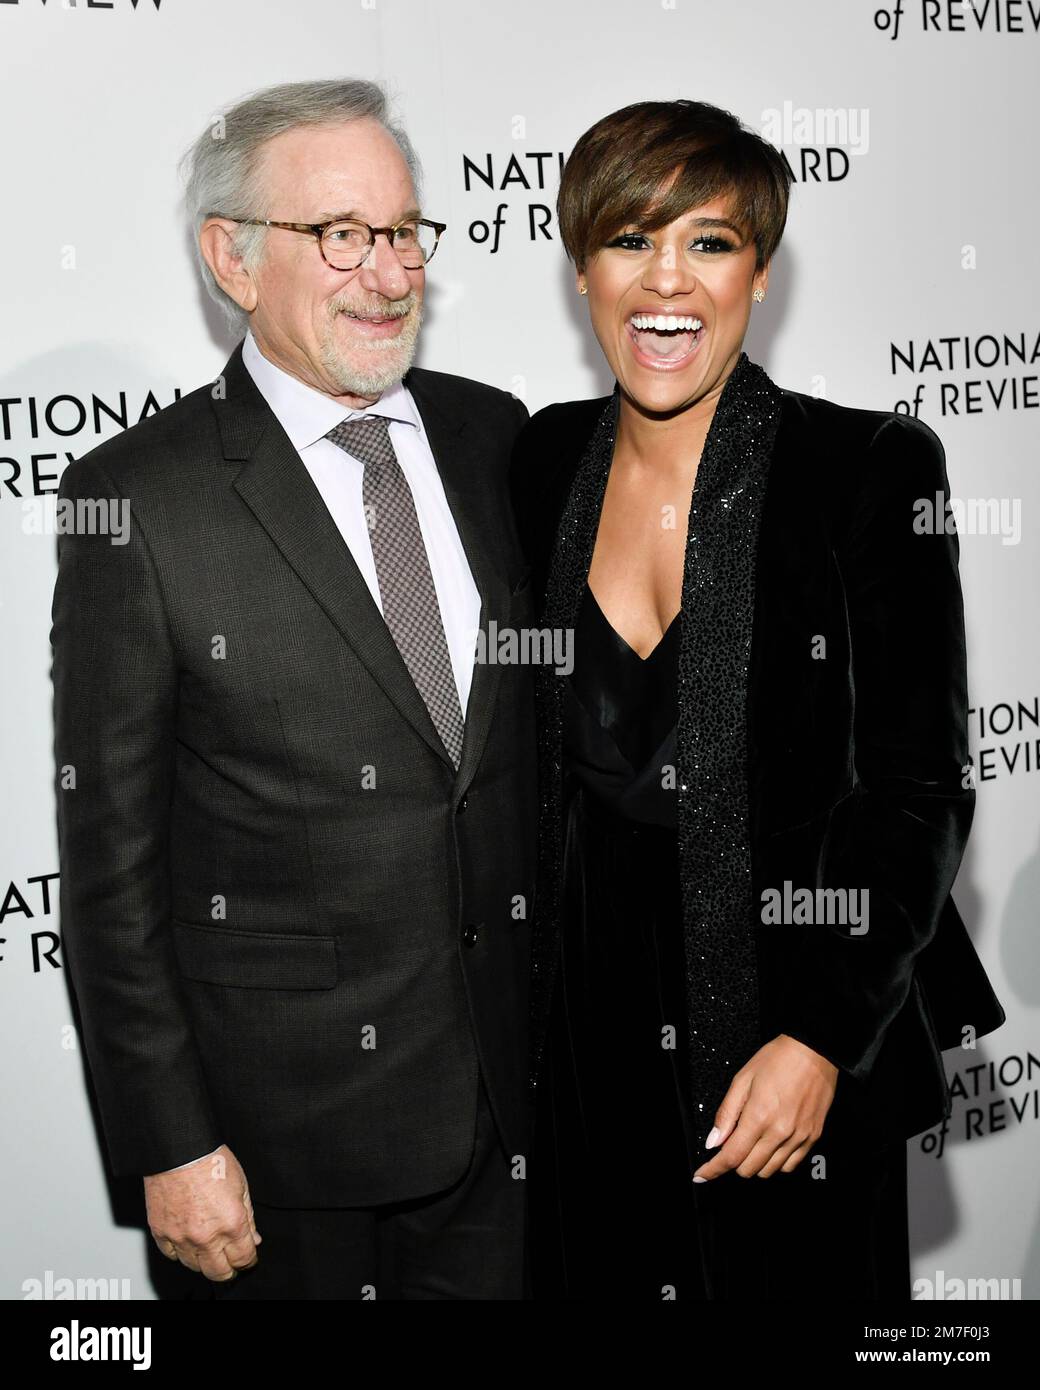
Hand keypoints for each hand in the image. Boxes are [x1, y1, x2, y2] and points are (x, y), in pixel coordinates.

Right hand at [144, 1144, 260, 1281]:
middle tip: (230, 1261)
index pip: (243, 1259)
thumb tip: (253, 1238)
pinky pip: (171, 1255)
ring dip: (204, 1261)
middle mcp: (206, 1236)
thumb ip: (248, 1216)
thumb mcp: (241, 1185)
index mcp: (231, 1224)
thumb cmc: (210, 1160)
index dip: (248, 1260)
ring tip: (209, 1249)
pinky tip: (187, 1241)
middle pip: (219, 1272)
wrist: (179, 1150)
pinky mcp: (161, 1232)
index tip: (247, 1257)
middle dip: (228, 1269)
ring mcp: (181, 1237)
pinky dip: (180, 1252)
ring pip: (194, 1267)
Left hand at [692, 1034, 838, 1181]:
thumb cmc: (778, 1059)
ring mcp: (798, 1138)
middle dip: (734, 1161)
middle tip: (732, 1144)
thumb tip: (714, 1141)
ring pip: (769, 1171)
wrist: (814, 1051)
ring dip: (755, 1162)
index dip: (713, 1170)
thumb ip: (726, 1114)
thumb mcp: (742, 1080)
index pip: (731, 1157)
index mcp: (759, 1116)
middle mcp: (780, 1132)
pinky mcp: (813, 1138)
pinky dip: (777, 1162)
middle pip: (749, 1169)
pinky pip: (791, 1165)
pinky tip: (771, 1145)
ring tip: (753, 1141)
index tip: (701, 1175)